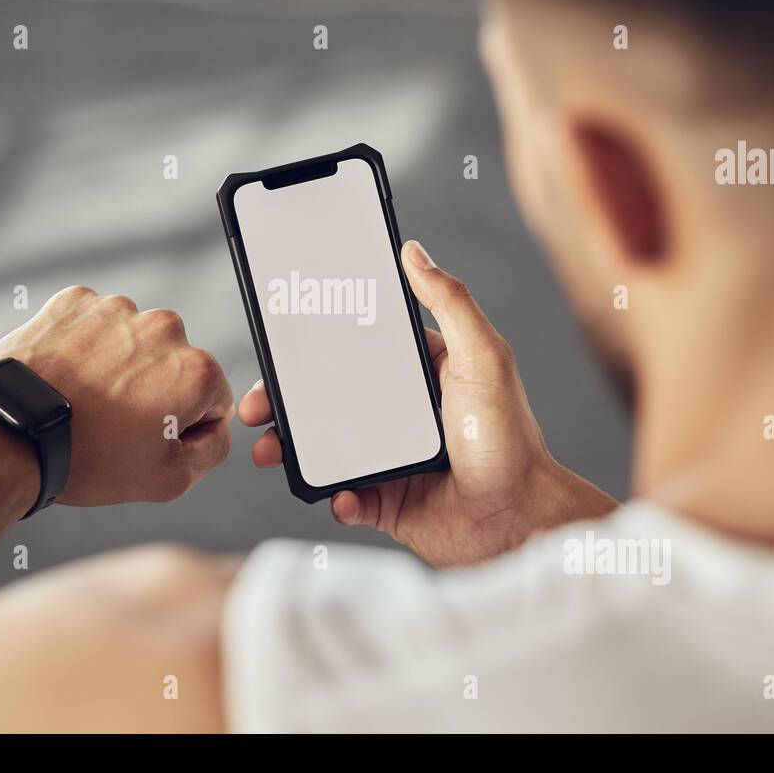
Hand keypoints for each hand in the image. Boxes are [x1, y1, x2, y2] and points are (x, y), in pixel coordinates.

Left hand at [0, 286, 232, 505]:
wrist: (9, 435)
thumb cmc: (88, 460)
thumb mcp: (168, 480)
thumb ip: (213, 450)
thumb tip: (216, 426)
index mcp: (197, 370)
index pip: (212, 400)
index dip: (184, 427)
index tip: (148, 438)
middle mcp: (164, 328)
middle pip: (173, 365)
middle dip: (154, 390)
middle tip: (114, 423)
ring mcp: (116, 309)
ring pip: (132, 341)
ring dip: (118, 366)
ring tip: (85, 401)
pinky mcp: (75, 302)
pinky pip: (93, 325)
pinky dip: (84, 347)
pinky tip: (66, 378)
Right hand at [239, 240, 616, 566]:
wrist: (520, 521)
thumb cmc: (511, 438)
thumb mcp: (483, 357)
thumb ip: (450, 302)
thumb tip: (413, 251)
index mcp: (416, 376)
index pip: (353, 353)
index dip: (311, 351)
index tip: (277, 348)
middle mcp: (399, 416)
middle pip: (325, 402)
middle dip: (282, 404)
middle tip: (253, 408)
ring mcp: (389, 461)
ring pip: (322, 449)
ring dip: (289, 449)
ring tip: (269, 451)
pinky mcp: (387, 504)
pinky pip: (343, 497)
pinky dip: (333, 497)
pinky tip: (339, 494)